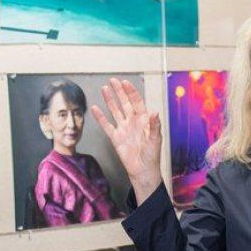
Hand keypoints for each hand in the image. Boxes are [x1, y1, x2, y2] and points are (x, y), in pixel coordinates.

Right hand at [91, 77, 162, 200]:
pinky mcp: (115, 138)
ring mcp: (123, 129)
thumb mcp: (156, 139)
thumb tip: (154, 112)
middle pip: (125, 103)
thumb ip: (154, 125)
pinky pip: (106, 125)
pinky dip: (101, 117)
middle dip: (119, 92)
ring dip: (110, 100)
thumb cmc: (152, 155)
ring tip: (104, 89)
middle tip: (113, 80)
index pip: (137, 102)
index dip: (131, 92)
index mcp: (143, 121)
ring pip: (115, 111)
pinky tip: (95, 108)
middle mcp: (132, 122)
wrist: (143, 170)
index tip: (125, 83)